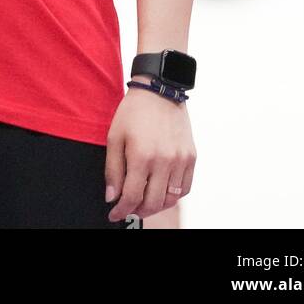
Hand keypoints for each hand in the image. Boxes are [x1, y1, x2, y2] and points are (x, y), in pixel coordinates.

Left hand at [104, 84, 195, 221]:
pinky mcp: (191, 156)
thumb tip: (112, 197)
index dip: (121, 210)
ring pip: (170, 199)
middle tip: (129, 208)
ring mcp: (180, 159)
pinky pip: (185, 188)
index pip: (132, 197)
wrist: (160, 89)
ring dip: (156, 206)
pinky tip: (162, 191)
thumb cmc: (134, 111)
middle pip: (152, 203)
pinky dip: (173, 196)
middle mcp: (164, 160)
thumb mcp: (115, 136)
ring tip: (144, 201)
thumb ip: (112, 169)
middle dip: (137, 210)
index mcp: (142, 155)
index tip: (115, 214)